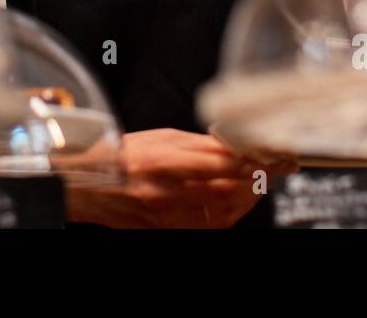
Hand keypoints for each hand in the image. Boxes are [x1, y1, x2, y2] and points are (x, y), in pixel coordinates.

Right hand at [64, 129, 297, 227]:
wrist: (87, 185)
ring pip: (225, 213)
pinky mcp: (169, 230)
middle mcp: (169, 192)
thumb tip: (237, 144)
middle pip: (230, 191)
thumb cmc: (120, 155)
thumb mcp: (162, 137)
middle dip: (260, 180)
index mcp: (166, 160)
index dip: (258, 161)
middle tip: (276, 167)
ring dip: (249, 197)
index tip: (280, 156)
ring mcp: (169, 215)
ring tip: (258, 182)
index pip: (224, 163)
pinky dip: (231, 213)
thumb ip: (200, 144)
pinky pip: (211, 226)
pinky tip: (236, 201)